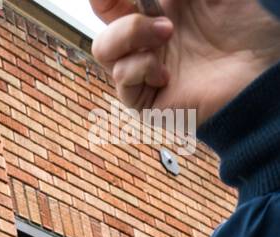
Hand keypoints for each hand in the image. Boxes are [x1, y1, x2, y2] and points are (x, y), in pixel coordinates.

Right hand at [90, 1, 279, 124]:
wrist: (260, 71)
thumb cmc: (246, 25)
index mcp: (158, 10)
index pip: (110, 1)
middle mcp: (148, 40)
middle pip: (101, 22)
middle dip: (111, 6)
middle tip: (151, 5)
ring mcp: (146, 70)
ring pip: (103, 49)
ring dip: (130, 33)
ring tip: (168, 33)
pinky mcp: (147, 101)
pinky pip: (121, 79)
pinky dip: (139, 68)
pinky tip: (166, 72)